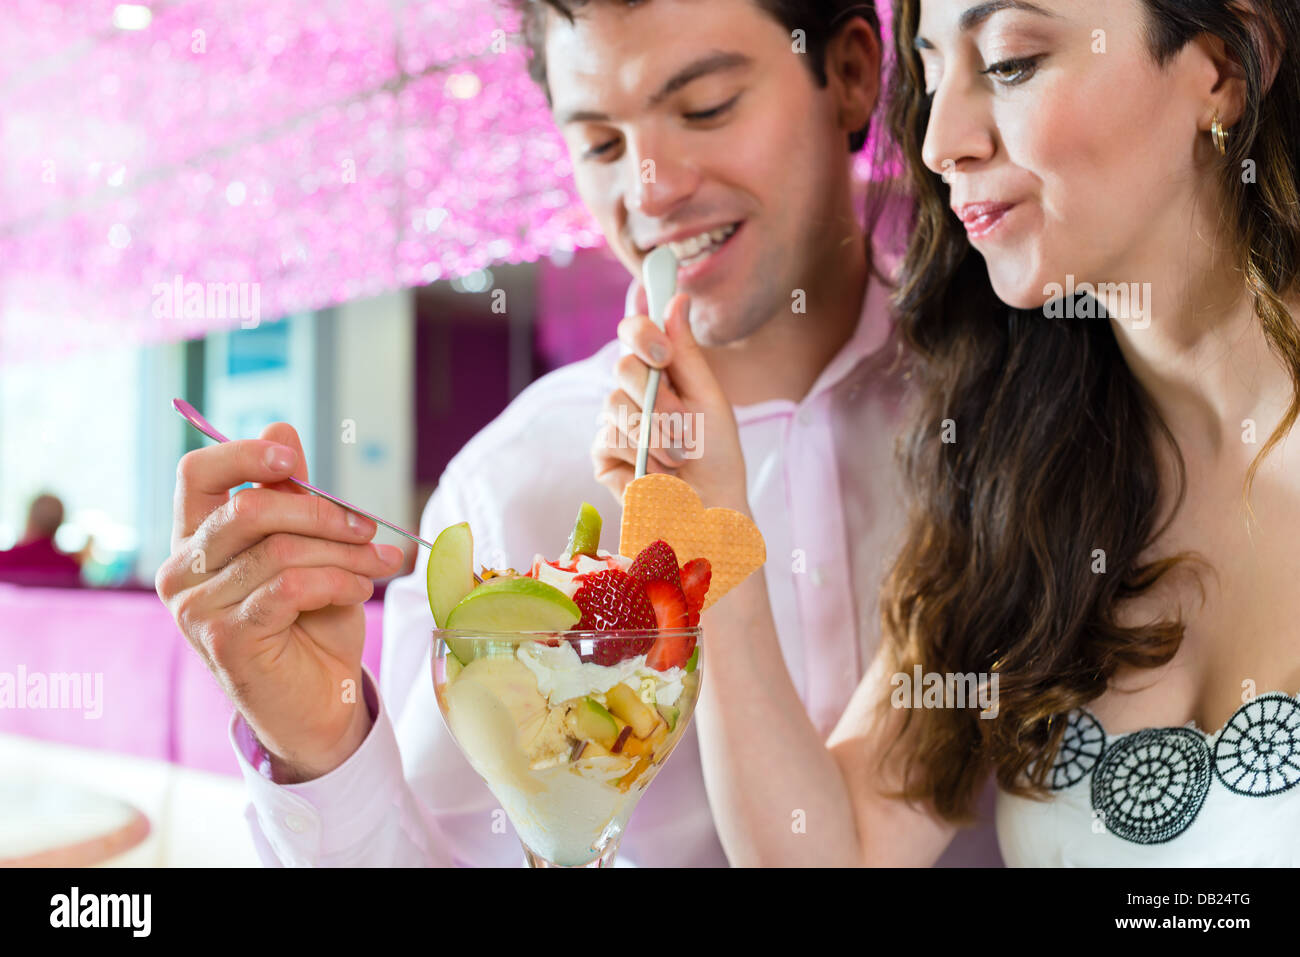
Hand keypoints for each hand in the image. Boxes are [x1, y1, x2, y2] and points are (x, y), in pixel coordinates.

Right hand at [154, 423, 404, 781]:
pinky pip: (289, 587)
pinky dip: (336, 581)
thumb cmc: (311, 623)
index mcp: (195, 538)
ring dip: (344, 552)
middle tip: (368, 528)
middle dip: (323, 512)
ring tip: (377, 563)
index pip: (198, 474)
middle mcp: (181, 571)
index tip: (295, 459)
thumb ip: (291, 496)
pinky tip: (358, 589)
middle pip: (250, 506)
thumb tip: (282, 428)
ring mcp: (196, 609)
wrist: (319, 703)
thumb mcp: (307, 549)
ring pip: (280, 549)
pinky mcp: (225, 640)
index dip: (245, 454)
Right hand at [592, 291, 749, 513]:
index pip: (634, 331)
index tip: (662, 353)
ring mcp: (613, 422)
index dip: (641, 331)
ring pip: (615, 404)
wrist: (711, 507)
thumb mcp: (708, 398)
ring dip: (656, 432)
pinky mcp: (602, 454)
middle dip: (658, 398)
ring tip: (680, 456)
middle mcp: (631, 391)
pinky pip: (609, 437)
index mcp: (658, 371)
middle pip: (622, 365)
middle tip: (685, 424)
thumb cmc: (716, 455)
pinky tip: (659, 472)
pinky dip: (641, 454)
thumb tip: (678, 298)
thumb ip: (687, 352)